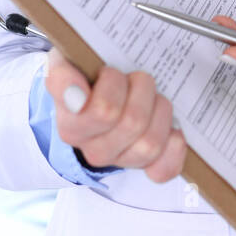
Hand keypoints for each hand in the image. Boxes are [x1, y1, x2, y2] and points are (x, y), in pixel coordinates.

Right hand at [43, 47, 187, 182]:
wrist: (98, 96)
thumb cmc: (87, 77)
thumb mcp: (66, 67)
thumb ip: (62, 76)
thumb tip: (75, 94)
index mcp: (72, 126)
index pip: (102, 112)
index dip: (113, 86)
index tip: (107, 70)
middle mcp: (93, 150)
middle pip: (133, 122)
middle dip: (141, 88)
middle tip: (133, 77)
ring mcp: (120, 161)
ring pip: (150, 142)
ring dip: (159, 110)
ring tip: (151, 96)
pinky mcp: (145, 167)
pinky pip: (165, 168)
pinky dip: (173, 145)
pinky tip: (171, 127)